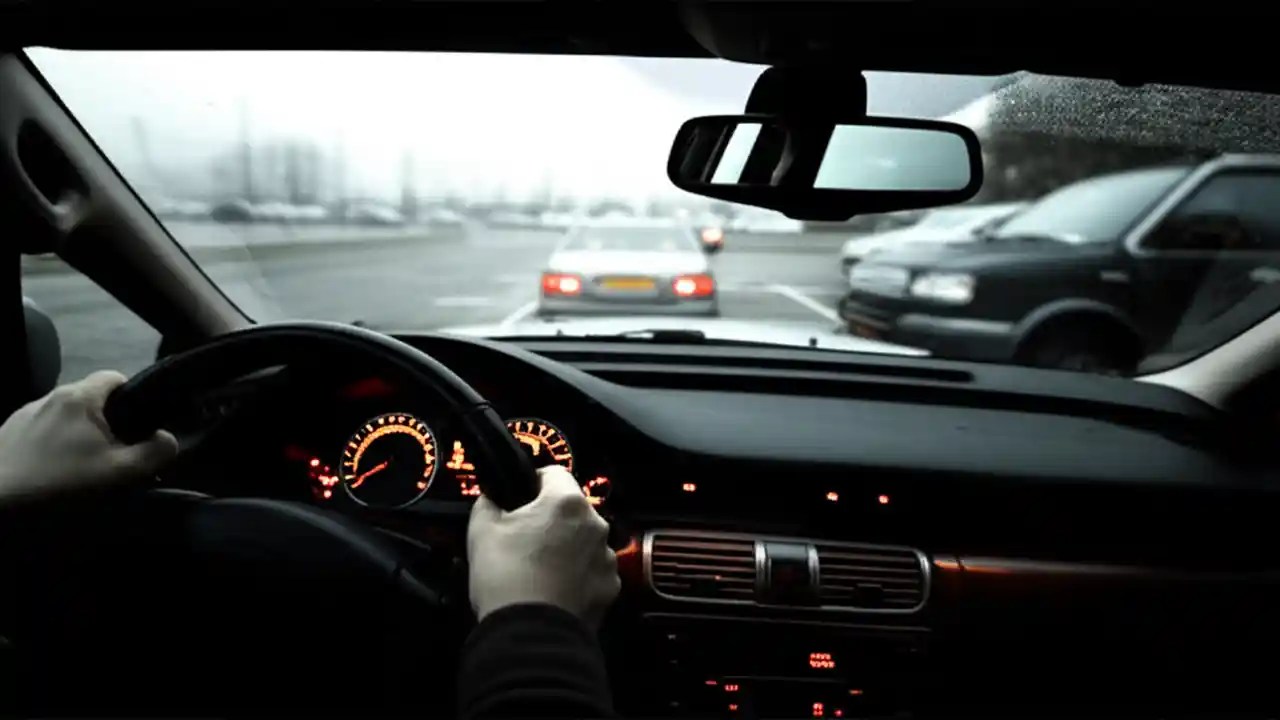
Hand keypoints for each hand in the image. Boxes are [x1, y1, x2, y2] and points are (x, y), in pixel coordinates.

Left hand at [0, 370, 178, 504]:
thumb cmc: (60, 482)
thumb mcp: (121, 473)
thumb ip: (155, 451)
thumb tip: (168, 439)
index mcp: (79, 397)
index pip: (115, 376)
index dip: (134, 398)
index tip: (138, 428)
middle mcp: (50, 395)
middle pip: (91, 398)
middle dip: (107, 422)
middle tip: (114, 455)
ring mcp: (24, 413)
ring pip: (66, 415)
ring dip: (79, 434)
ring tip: (81, 467)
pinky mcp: (7, 431)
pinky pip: (43, 429)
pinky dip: (54, 444)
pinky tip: (52, 471)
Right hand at [467, 464, 618, 626]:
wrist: (530, 635)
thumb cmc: (505, 575)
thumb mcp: (482, 530)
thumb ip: (488, 502)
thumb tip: (493, 498)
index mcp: (567, 502)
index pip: (553, 474)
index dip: (532, 483)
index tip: (518, 500)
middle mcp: (596, 525)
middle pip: (571, 510)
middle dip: (550, 520)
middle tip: (523, 540)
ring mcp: (607, 558)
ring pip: (584, 542)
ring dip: (567, 548)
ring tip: (539, 570)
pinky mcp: (610, 588)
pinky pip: (592, 572)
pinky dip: (577, 576)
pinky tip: (555, 590)